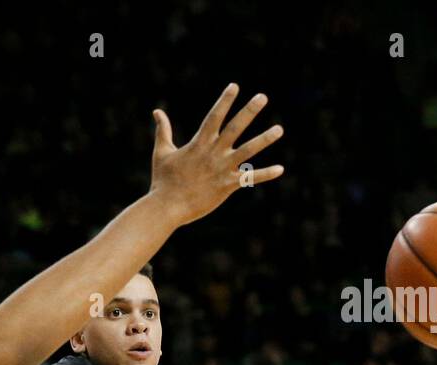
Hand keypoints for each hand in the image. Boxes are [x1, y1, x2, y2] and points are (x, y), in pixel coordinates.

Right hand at [149, 83, 283, 224]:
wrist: (166, 207)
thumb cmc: (162, 180)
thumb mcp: (162, 152)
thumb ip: (162, 130)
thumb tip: (157, 111)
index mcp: (199, 143)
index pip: (214, 116)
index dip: (224, 101)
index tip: (234, 86)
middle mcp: (213, 153)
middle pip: (235, 127)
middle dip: (249, 111)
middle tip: (263, 96)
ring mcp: (222, 169)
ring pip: (248, 151)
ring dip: (264, 139)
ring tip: (279, 129)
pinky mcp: (227, 185)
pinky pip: (249, 178)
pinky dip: (265, 174)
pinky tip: (280, 169)